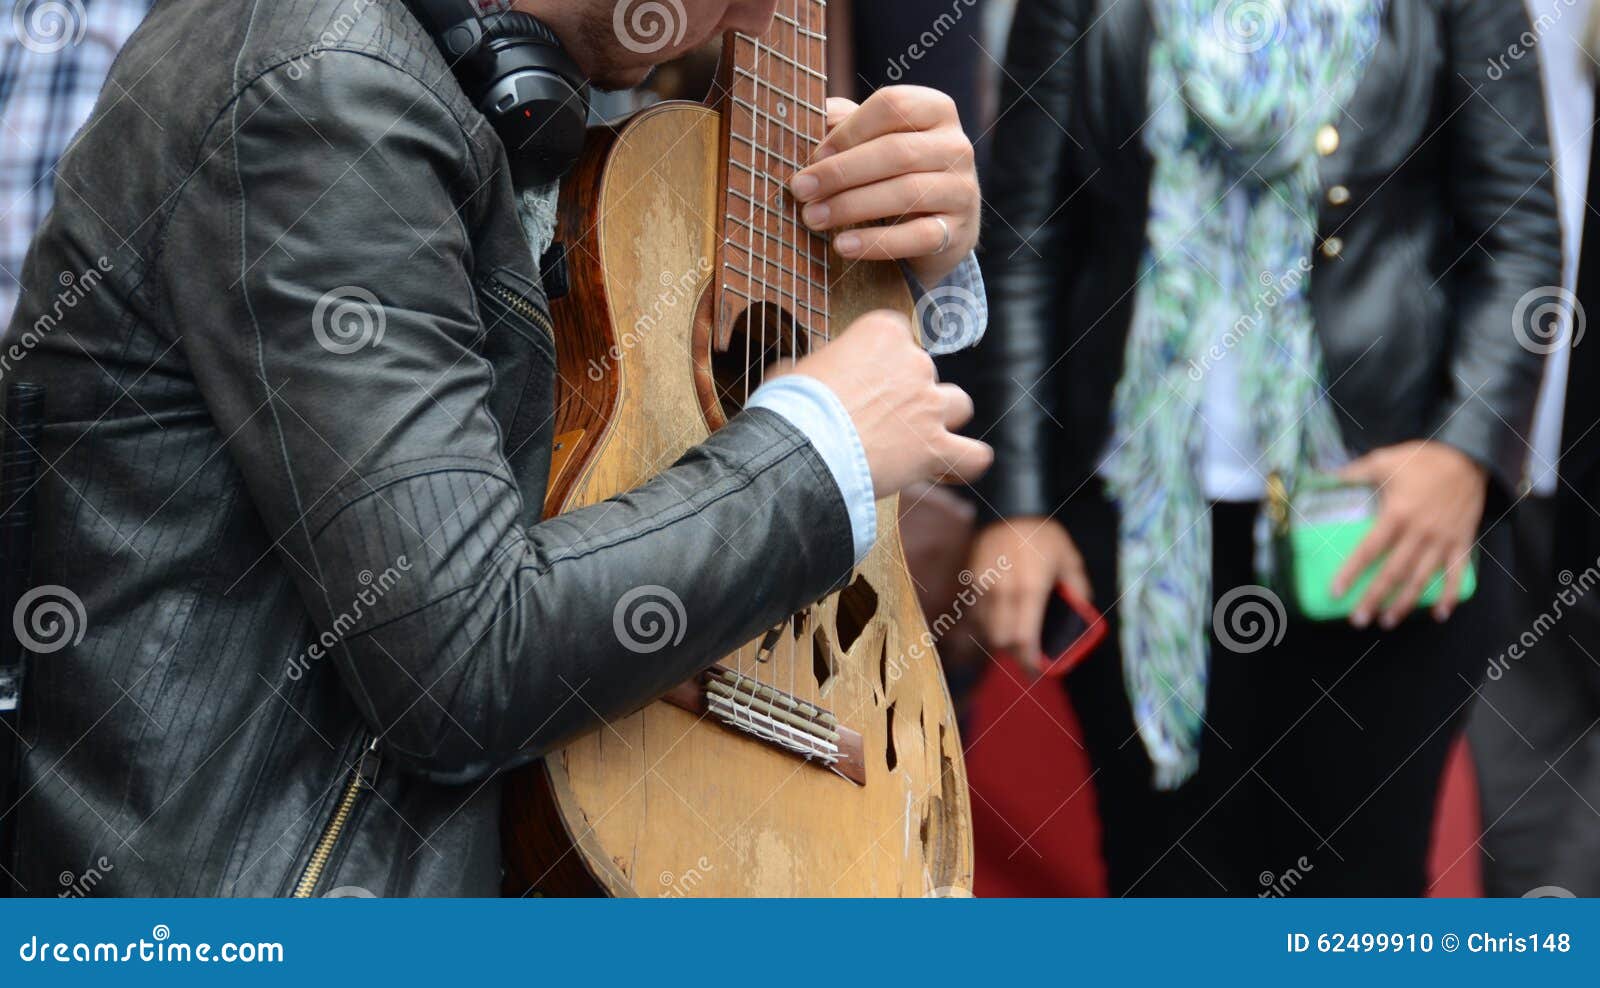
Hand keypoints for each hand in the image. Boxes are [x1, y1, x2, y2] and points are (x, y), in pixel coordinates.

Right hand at [786, 310, 990, 496]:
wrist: (802, 449)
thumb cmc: (792, 408)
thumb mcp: (791, 372)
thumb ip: (811, 366)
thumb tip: (798, 373)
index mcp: (881, 333)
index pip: (895, 334)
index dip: (880, 358)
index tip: (862, 378)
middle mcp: (914, 362)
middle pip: (924, 370)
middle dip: (905, 392)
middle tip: (875, 417)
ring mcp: (930, 405)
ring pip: (958, 404)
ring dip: (942, 417)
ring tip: (916, 436)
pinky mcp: (937, 447)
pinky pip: (973, 455)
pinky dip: (966, 462)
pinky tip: (951, 468)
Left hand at [788, 88, 980, 285]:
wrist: (942, 224)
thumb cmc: (898, 172)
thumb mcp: (877, 140)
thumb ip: (847, 123)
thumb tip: (810, 116)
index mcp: (936, 110)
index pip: (891, 105)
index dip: (848, 129)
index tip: (814, 154)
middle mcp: (956, 145)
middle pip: (896, 151)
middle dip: (841, 172)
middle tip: (800, 189)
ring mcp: (962, 189)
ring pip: (905, 192)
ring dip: (850, 206)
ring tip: (812, 218)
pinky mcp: (958, 232)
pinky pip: (917, 236)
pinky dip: (876, 242)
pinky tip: (842, 245)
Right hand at [968, 518, 1091, 675]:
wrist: (1009, 508)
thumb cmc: (1044, 535)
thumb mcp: (1070, 559)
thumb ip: (1077, 589)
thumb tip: (1080, 615)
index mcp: (1031, 589)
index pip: (1024, 639)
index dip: (1029, 662)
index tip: (1035, 672)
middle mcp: (1003, 592)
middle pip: (1002, 641)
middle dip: (1014, 654)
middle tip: (1027, 655)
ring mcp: (984, 587)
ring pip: (986, 630)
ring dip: (1000, 640)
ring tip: (1014, 638)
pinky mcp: (972, 582)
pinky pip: (976, 615)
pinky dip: (987, 625)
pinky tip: (999, 621)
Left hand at [1331, 441, 1488, 628]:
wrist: (1468, 457)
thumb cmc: (1421, 460)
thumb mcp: (1383, 460)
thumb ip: (1353, 473)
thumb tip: (1321, 478)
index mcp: (1397, 514)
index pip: (1369, 549)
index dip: (1352, 572)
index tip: (1336, 592)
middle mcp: (1420, 532)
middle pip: (1393, 572)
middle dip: (1375, 598)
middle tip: (1357, 620)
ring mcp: (1443, 540)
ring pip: (1422, 579)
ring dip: (1404, 603)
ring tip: (1387, 622)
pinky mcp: (1462, 542)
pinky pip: (1457, 573)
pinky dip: (1449, 595)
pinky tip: (1438, 614)